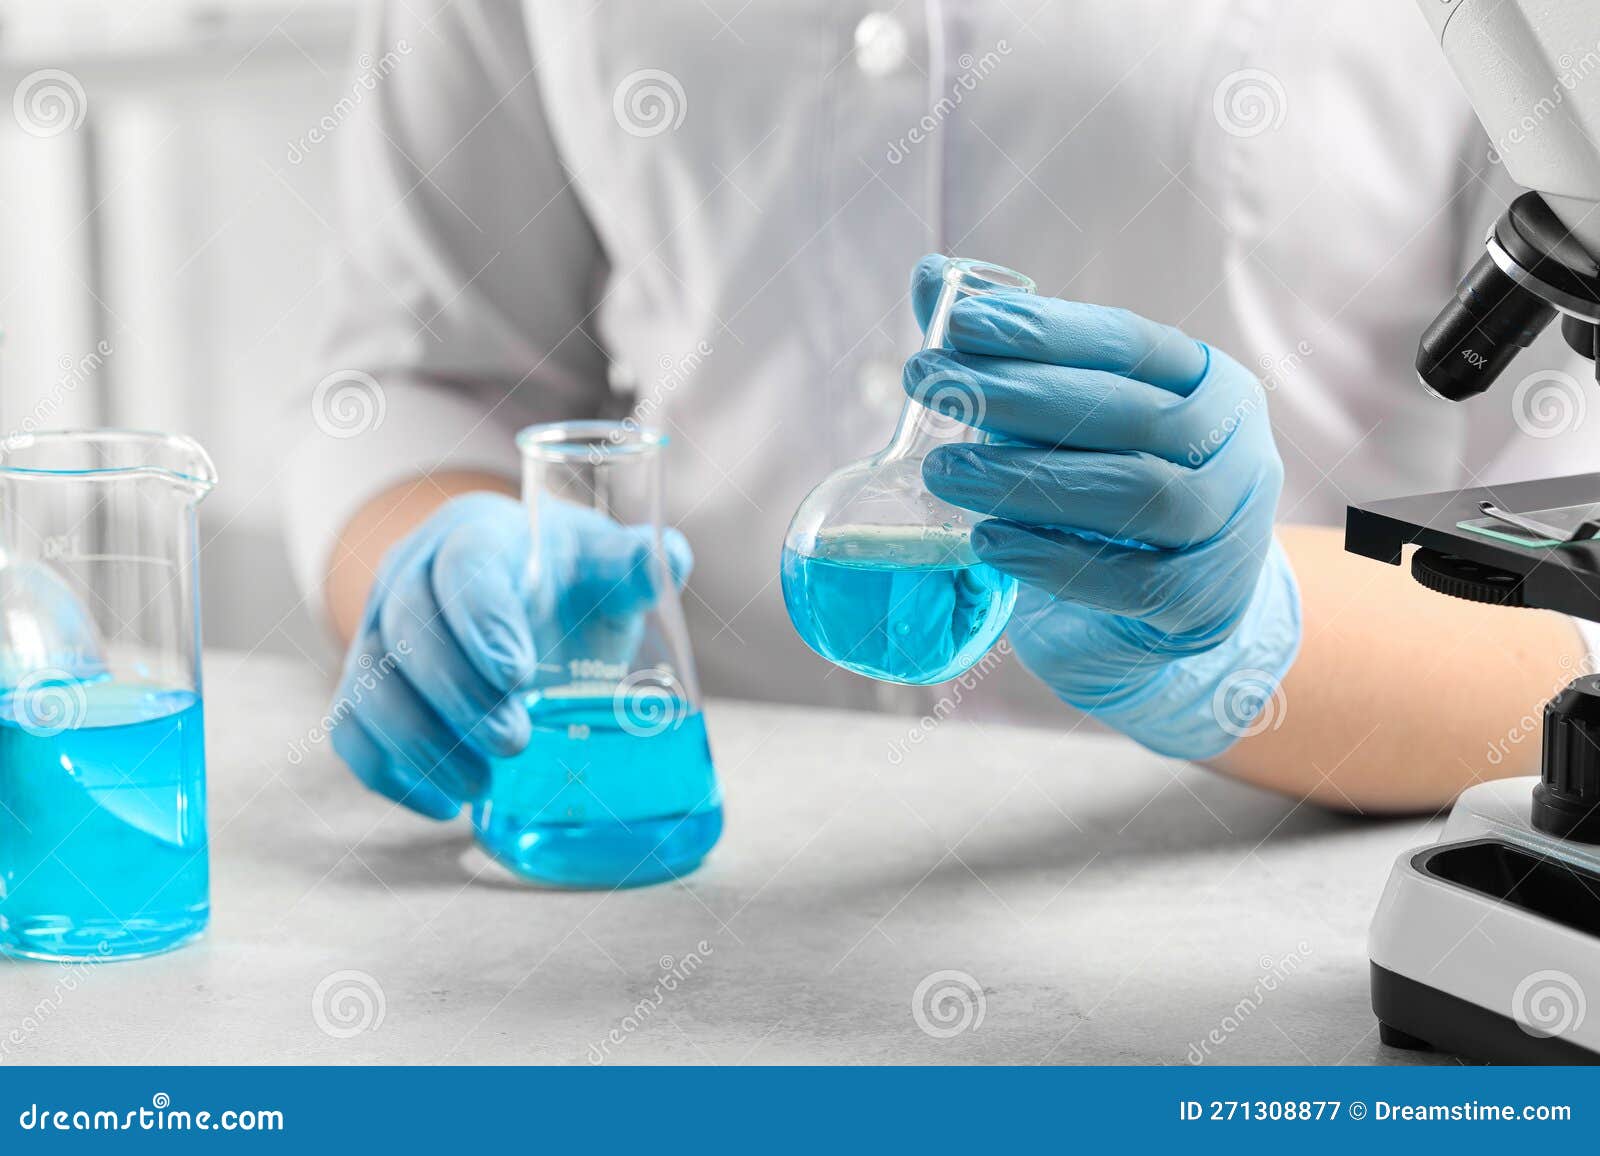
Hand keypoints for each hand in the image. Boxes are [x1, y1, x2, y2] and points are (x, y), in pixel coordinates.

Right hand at [329, 492, 689, 817]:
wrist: (515, 585)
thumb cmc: (565, 576)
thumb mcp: (602, 563)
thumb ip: (634, 566)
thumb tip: (666, 560)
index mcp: (473, 537)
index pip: (461, 570)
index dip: (481, 623)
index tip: (519, 675)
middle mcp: (411, 577)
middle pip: (409, 633)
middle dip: (458, 696)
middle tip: (516, 742)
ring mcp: (378, 632)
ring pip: (369, 686)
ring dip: (419, 744)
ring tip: (480, 785)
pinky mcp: (366, 685)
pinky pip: (351, 730)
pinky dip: (388, 773)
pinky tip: (442, 803)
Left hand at [904, 255, 1300, 757]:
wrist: (1168, 611)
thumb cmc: (1107, 494)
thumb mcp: (1067, 424)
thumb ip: (1008, 359)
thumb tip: (931, 279)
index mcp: (1207, 383)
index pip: (1128, 343)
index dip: (1044, 331)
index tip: (958, 322)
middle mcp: (1233, 446)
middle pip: (1127, 413)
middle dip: (1017, 395)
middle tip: (928, 385)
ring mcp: (1229, 526)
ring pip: (1135, 493)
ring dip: (1026, 480)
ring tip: (942, 470)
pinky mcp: (1204, 601)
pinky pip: (1129, 579)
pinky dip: (1052, 559)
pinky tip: (987, 543)